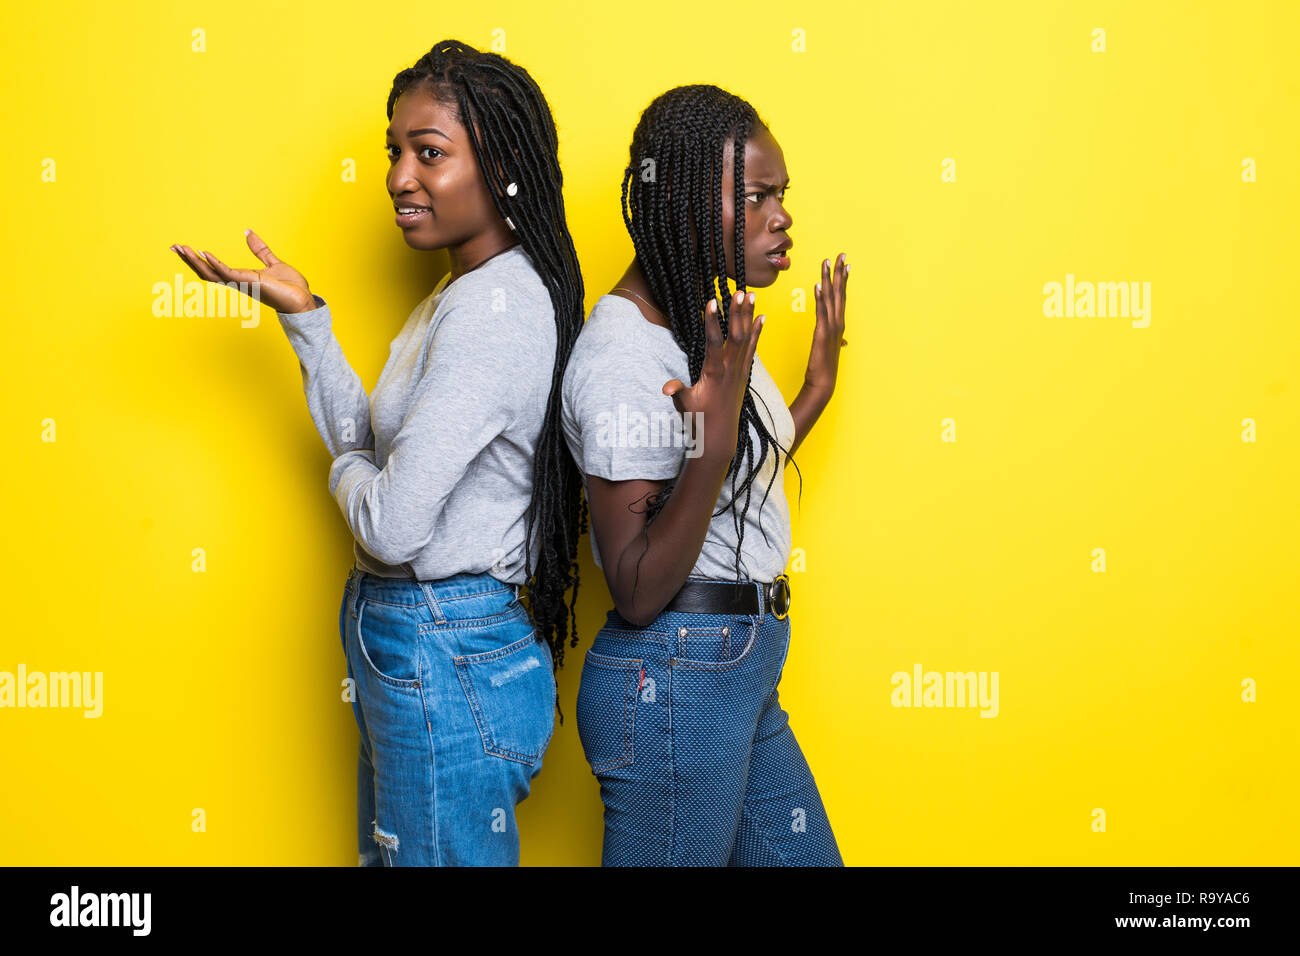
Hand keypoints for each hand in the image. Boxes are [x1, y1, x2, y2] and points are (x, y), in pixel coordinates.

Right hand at [169, 229, 315, 314]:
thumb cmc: (290, 287)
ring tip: (182, 248)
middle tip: (174, 246)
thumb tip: (248, 232)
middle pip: (207, 272)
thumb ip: (260, 249)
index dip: (198, 259)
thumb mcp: (272, 263)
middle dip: (189, 260)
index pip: (214, 269)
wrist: (302, 299)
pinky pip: (227, 273)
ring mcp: (242, 284)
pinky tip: (205, 253)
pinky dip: (215, 263)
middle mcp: (238, 282)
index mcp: (241, 278)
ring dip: (196, 261)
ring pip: (212, 273)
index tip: (184, 248)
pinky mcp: (249, 283)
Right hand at [661, 289, 763, 462]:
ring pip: (746, 338)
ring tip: (751, 294)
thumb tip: (666, 387)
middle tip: (739, 290)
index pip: (714, 342)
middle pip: (736, 335)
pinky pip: (752, 348)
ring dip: (748, 315)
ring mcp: (739, 370)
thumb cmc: (699, 420)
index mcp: (714, 373)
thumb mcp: (685, 406)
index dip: (713, 322)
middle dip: (737, 312)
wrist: (720, 436)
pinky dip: (757, 331)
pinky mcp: (744, 373)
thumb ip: (678, 392)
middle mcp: (730, 369)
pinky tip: (762, 316)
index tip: (712, 302)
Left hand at [805, 253, 848, 393]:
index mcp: (839, 324)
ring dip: (829, 279)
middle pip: (839, 292)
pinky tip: (818, 286)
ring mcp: (831, 327)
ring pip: (830, 298)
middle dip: (839, 272)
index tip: (845, 264)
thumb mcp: (830, 350)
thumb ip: (836, 340)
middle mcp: (838, 322)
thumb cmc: (825, 367)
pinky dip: (820, 298)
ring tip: (828, 263)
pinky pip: (821, 312)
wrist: (823, 383)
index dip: (843, 279)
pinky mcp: (822, 333)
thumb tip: (844, 339)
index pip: (841, 297)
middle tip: (840, 255)